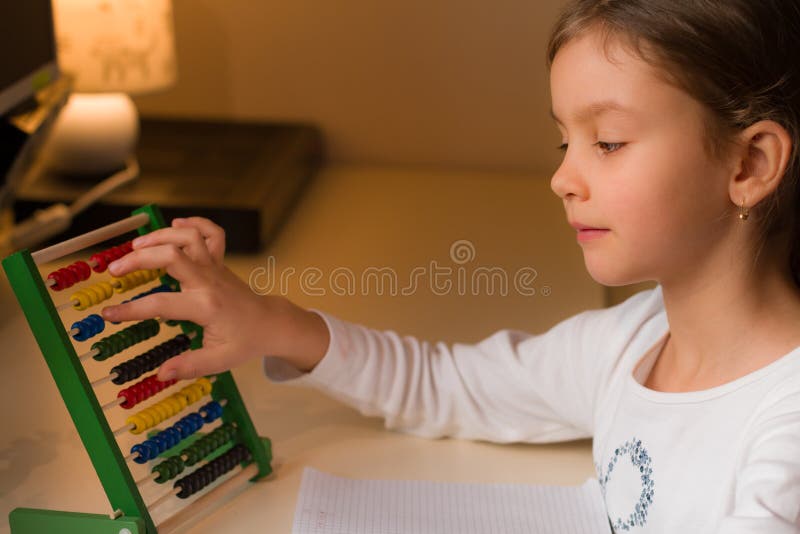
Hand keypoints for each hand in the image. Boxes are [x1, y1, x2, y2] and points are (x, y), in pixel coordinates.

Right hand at [101, 217, 328, 379]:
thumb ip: (190, 366)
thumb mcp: (220, 361)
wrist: (271, 323)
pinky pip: (212, 233)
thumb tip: (160, 374)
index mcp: (205, 306)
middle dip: (139, 258)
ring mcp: (215, 267)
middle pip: (172, 256)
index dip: (131, 310)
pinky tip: (175, 223)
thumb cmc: (245, 342)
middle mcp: (208, 281)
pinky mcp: (220, 262)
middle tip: (115, 270)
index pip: (161, 304)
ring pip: (190, 237)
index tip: (108, 314)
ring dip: (161, 235)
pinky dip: (195, 223)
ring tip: (135, 246)